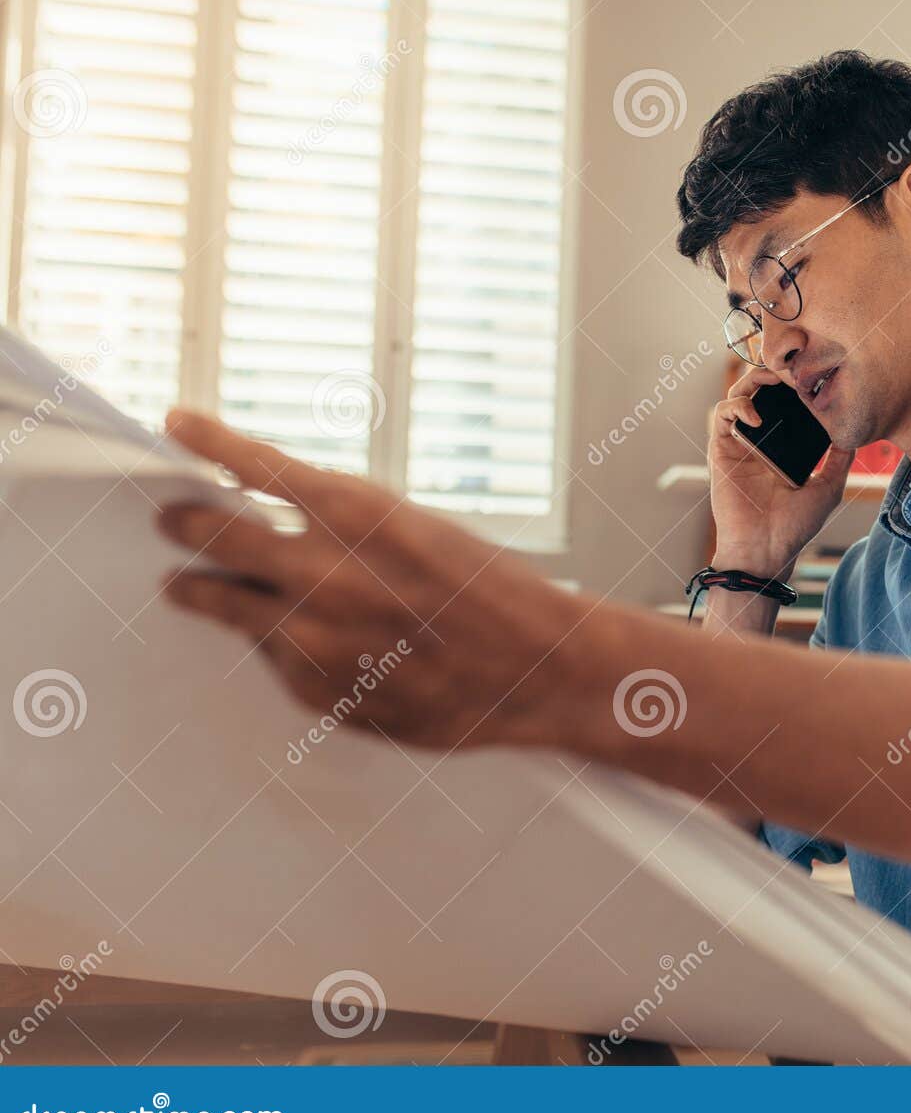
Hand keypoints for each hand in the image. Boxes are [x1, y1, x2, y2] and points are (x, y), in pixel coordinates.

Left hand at [155, 410, 585, 750]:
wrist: (538, 668)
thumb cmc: (492, 593)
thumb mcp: (418, 528)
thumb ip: (343, 524)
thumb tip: (273, 519)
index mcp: (354, 514)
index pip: (253, 463)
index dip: (207, 440)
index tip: (177, 423)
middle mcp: (321, 572)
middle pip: (210, 535)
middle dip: (182, 522)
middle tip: (170, 519)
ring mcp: (310, 636)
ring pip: (222, 604)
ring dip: (200, 590)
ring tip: (184, 586)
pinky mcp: (313, 689)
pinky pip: (273, 658)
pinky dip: (281, 644)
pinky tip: (312, 642)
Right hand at [708, 365, 853, 576]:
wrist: (766, 550)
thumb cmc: (795, 526)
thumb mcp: (828, 487)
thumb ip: (839, 459)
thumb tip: (854, 433)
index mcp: (783, 448)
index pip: (786, 405)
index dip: (795, 386)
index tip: (814, 376)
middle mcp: (759, 442)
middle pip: (760, 392)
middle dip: (774, 374)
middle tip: (793, 368)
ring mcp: (739, 444)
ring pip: (739, 396)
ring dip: (753, 381)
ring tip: (774, 381)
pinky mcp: (720, 450)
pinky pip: (721, 414)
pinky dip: (737, 406)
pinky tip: (757, 417)